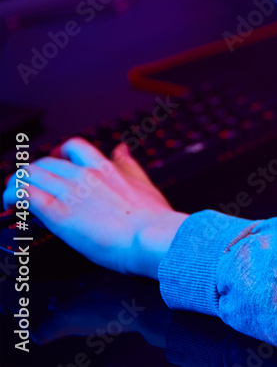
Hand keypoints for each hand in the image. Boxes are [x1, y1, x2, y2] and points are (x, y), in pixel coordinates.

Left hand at [2, 138, 187, 279]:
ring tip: (12, 198)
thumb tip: (122, 149)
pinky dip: (12, 197)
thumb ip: (128, 166)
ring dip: (16, 184)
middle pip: (46, 161)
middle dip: (33, 173)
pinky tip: (11, 206)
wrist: (152, 237)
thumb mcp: (144, 184)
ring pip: (29, 174)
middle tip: (29, 187)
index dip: (58, 154)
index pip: (74, 148)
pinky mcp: (57, 212)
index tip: (54, 165)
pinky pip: (23, 195)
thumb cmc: (153, 218)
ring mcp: (70, 192)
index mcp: (105, 168)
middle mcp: (84, 175)